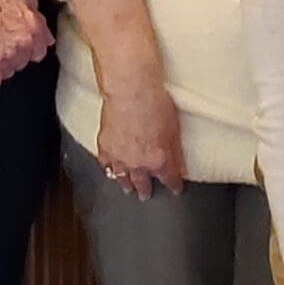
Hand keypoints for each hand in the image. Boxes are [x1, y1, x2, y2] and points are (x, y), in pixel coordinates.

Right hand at [0, 0, 50, 89]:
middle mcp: (22, 44)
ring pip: (4, 73)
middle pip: (19, 63)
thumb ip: (36, 15)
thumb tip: (46, 36)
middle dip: (8, 57)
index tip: (14, 46)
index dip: (24, 50)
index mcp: (33, 28)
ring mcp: (5, 57)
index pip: (38, 52)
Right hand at [94, 73, 185, 198]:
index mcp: (159, 161)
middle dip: (146, 190)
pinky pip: (106, 164)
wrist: (130, 90)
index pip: (169, 180)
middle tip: (146, 194)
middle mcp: (138, 164)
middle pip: (142, 184)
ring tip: (127, 188)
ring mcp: (119, 157)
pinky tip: (110, 170)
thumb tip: (179, 166)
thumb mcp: (174, 130)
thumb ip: (176, 152)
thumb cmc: (154, 103)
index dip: (173, 186)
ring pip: (122, 178)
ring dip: (126, 184)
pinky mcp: (104, 146)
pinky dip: (109, 168)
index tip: (175, 188)